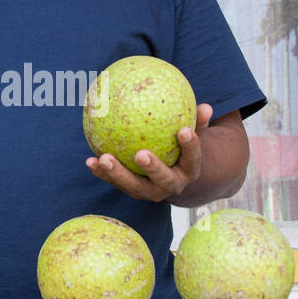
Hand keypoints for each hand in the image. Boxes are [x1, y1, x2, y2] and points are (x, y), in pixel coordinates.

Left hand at [86, 103, 212, 202]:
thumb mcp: (193, 134)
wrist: (173, 175)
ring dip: (118, 174)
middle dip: (152, 168)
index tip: (184, 130)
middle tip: (141, 154)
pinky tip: (90, 160)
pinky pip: (116, 182)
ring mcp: (150, 192)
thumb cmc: (181, 146)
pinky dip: (103, 172)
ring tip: (104, 158)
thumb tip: (207, 107)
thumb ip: (197, 122)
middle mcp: (171, 185)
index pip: (193, 158)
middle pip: (162, 180)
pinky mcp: (132, 191)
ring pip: (134, 186)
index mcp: (189, 171)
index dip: (190, 146)